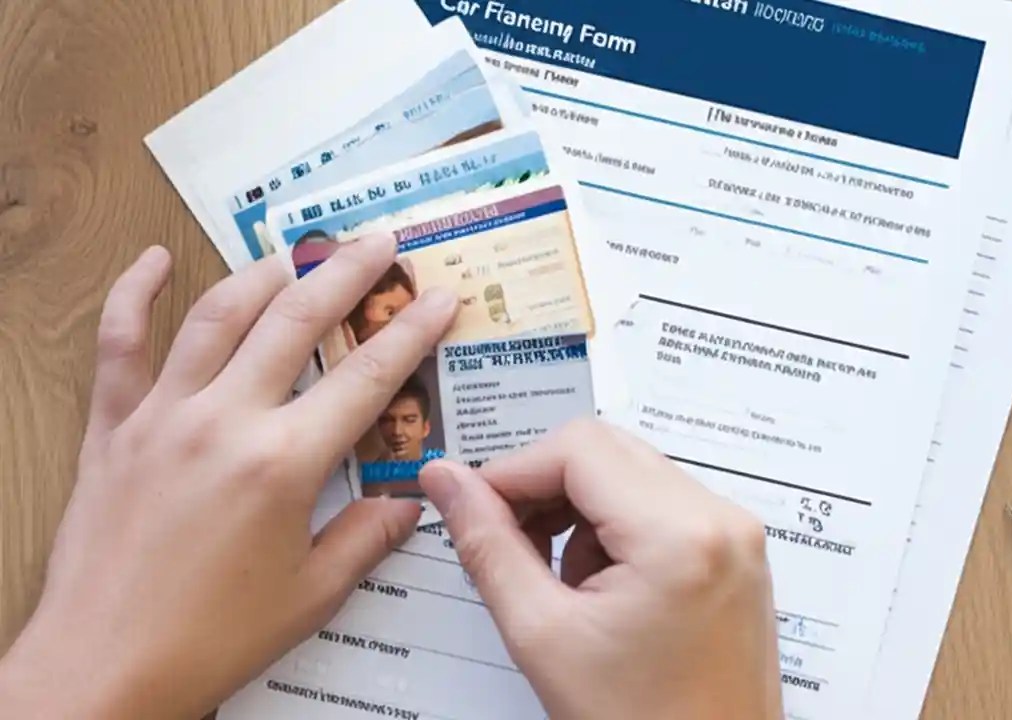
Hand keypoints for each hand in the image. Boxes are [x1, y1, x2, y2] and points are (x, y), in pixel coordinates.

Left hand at [0, 236, 457, 718]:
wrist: (103, 668)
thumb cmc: (211, 638)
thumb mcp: (313, 594)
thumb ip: (367, 536)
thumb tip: (409, 502)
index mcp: (283, 463)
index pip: (366, 377)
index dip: (411, 333)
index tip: (438, 299)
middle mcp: (225, 421)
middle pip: (297, 321)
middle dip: (348, 273)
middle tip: (380, 243)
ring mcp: (162, 416)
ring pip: (219, 315)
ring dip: (266, 273)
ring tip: (299, 251)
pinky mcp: (113, 428)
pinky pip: (119, 345)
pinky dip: (135, 295)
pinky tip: (155, 261)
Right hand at [419, 421, 782, 719]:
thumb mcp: (543, 636)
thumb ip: (487, 545)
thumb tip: (446, 480)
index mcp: (681, 536)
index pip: (578, 448)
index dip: (512, 471)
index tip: (474, 508)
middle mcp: (723, 521)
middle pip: (608, 451)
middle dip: (546, 489)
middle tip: (509, 545)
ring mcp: (737, 536)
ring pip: (633, 474)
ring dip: (580, 512)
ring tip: (562, 586)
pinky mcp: (735, 553)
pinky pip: (662, 506)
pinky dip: (617, 531)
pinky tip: (598, 590)